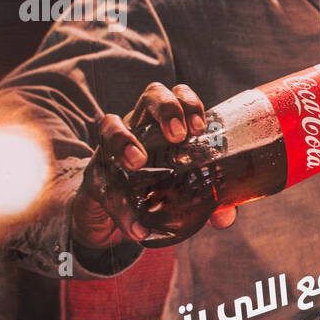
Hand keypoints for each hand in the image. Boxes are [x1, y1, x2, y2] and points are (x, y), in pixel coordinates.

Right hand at [70, 82, 234, 248]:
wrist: (112, 218)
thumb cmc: (153, 193)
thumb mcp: (184, 197)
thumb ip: (209, 204)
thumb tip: (226, 218)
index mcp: (166, 126)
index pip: (179, 96)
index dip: (189, 103)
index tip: (200, 128)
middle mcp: (139, 127)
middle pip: (151, 95)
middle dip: (166, 109)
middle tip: (178, 136)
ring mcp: (111, 148)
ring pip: (111, 124)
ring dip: (125, 140)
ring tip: (138, 162)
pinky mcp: (93, 176)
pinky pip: (101, 182)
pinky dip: (120, 205)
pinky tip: (135, 224)